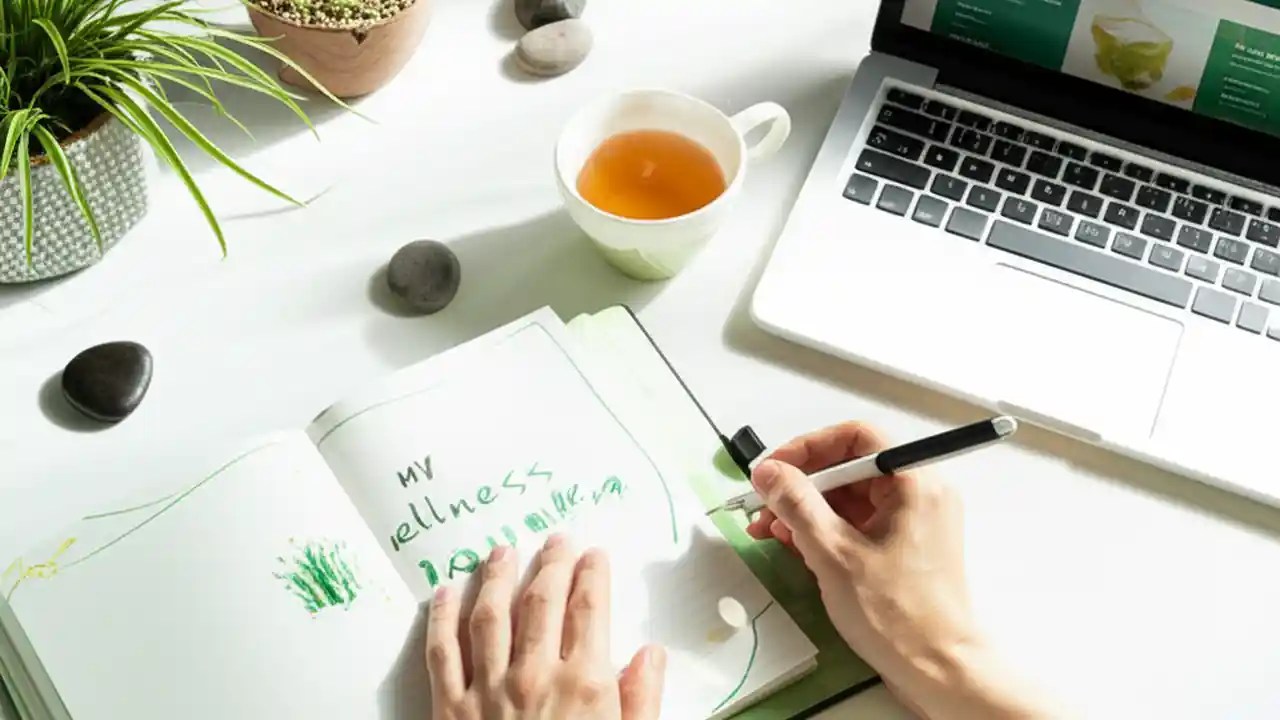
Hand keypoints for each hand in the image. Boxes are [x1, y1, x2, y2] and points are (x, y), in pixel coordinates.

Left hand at [426, 534, 666, 719]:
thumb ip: (641, 701)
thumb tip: (649, 654)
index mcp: (584, 685)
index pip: (589, 607)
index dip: (592, 573)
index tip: (594, 554)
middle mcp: (534, 676)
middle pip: (542, 600)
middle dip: (551, 562)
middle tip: (556, 539)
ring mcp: (487, 690)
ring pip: (490, 614)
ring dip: (498, 575)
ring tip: (503, 550)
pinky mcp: (449, 709)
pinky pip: (441, 651)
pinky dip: (442, 616)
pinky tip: (446, 591)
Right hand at [746, 421, 1063, 719]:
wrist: (936, 669)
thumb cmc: (897, 615)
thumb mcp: (833, 552)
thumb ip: (796, 504)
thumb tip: (770, 472)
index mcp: (914, 483)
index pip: (856, 438)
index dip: (809, 447)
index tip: (776, 469)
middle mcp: (920, 493)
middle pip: (850, 467)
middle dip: (802, 485)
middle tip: (765, 504)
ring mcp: (913, 520)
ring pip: (850, 496)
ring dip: (807, 509)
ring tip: (772, 531)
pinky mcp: (905, 544)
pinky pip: (859, 521)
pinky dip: (826, 528)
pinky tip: (796, 545)